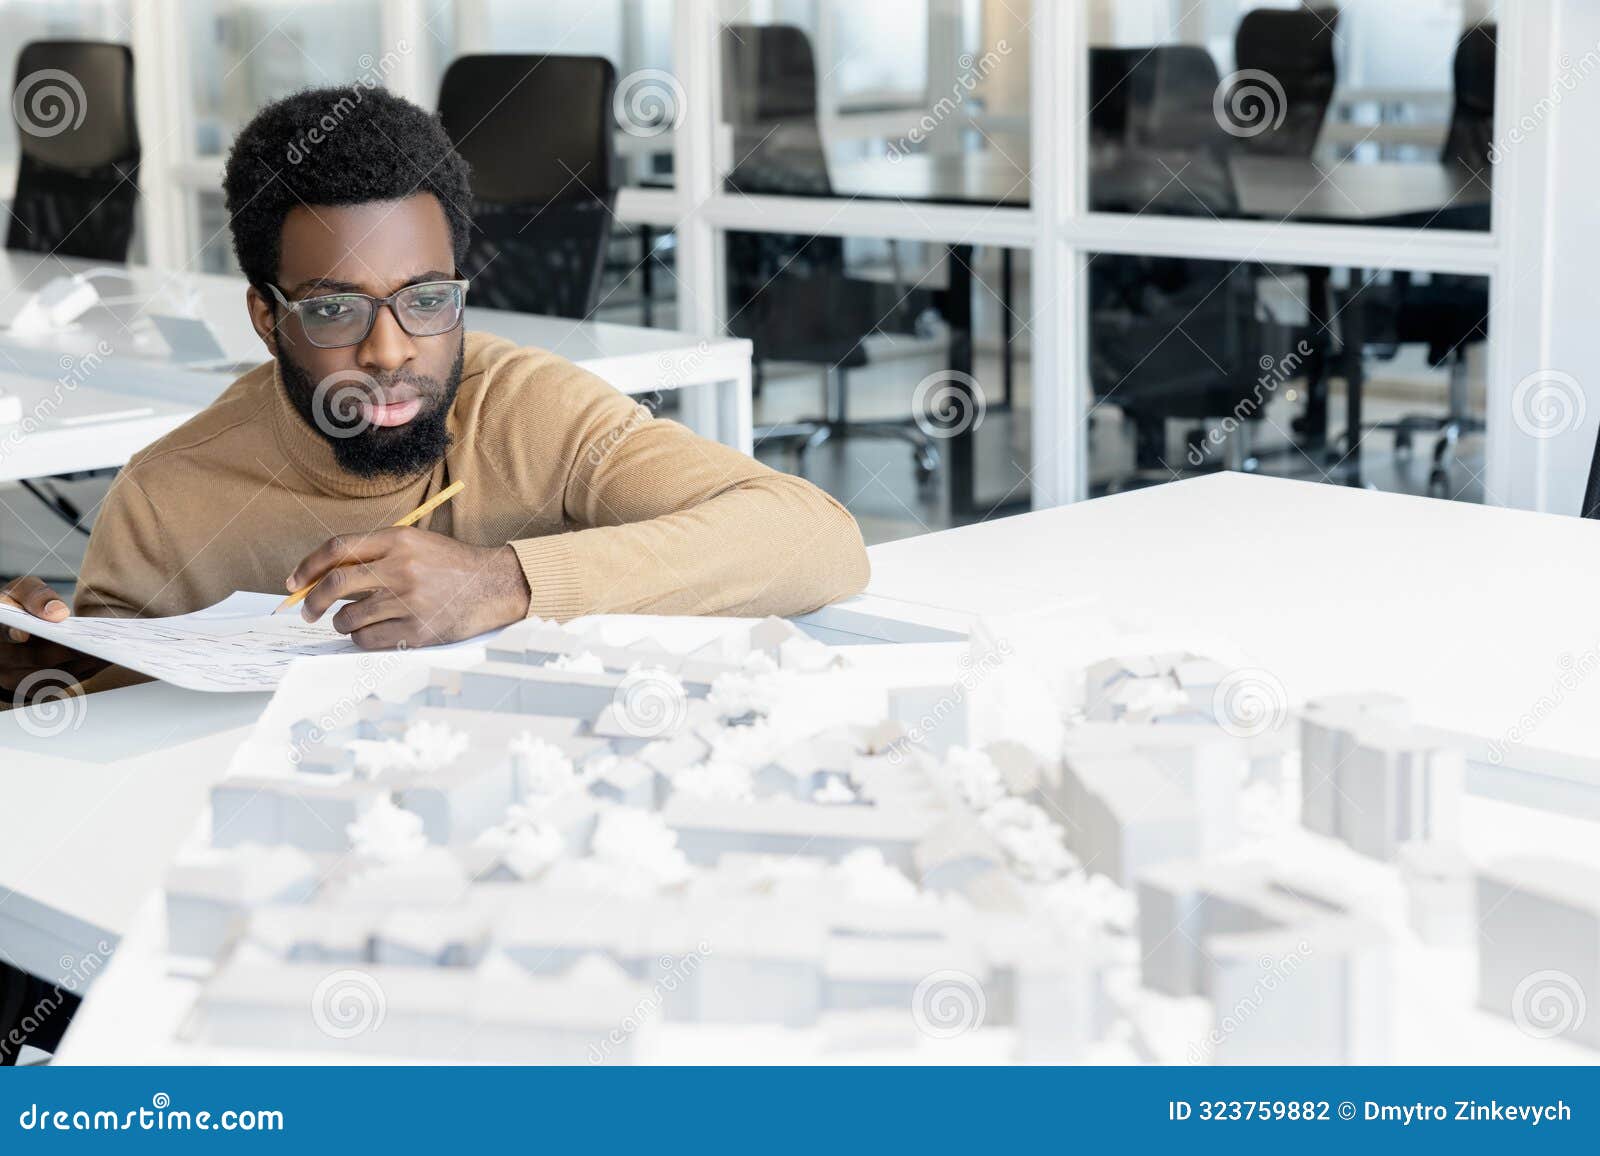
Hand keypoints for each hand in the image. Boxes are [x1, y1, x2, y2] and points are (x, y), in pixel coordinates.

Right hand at [0, 577, 105, 698]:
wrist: (11, 631)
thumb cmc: (17, 607)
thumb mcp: (20, 591)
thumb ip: (35, 595)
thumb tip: (57, 613)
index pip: (0, 634)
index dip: (11, 634)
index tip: (23, 634)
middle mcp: (2, 659)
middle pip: (38, 658)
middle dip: (69, 650)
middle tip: (96, 641)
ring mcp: (16, 677)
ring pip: (54, 674)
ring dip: (83, 662)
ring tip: (109, 649)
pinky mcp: (33, 688)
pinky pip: (63, 682)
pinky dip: (85, 670)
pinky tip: (104, 658)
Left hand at [289, 528, 531, 649]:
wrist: (493, 586)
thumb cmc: (449, 565)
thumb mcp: (414, 544)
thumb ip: (373, 554)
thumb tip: (321, 576)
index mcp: (398, 540)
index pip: (337, 549)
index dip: (308, 566)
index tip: (294, 582)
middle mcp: (401, 567)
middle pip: (335, 584)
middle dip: (312, 601)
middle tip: (307, 611)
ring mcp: (409, 600)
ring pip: (349, 617)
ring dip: (342, 623)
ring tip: (352, 621)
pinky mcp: (417, 628)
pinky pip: (369, 639)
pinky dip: (361, 639)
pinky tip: (372, 632)